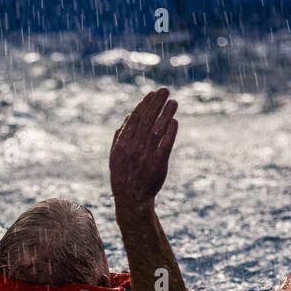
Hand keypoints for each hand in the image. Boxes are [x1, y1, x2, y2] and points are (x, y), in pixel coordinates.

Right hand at [110, 88, 177, 213]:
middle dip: (156, 103)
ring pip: (157, 128)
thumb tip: (128, 116)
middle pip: (147, 120)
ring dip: (166, 113)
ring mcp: (146, 155)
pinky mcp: (159, 163)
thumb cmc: (123, 176)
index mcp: (122, 144)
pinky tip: (174, 120)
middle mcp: (134, 148)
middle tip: (165, 90)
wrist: (132, 199)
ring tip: (173, 102)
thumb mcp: (116, 156)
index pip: (134, 118)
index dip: (144, 104)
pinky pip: (166, 143)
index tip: (152, 94)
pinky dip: (171, 130)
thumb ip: (120, 136)